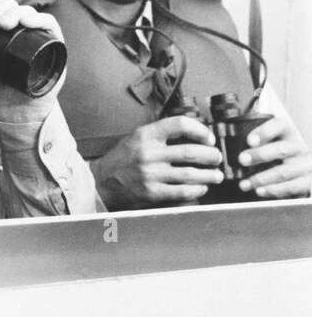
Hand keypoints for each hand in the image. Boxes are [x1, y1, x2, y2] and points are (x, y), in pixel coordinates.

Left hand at [0, 0, 64, 120]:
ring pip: (27, 12)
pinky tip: (27, 22)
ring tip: (3, 24)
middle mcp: (17, 29)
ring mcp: (35, 35)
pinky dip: (39, 19)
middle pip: (10, 6)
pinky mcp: (53, 44)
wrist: (13, 110)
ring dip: (14, 12)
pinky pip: (49, 24)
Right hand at [91, 116, 222, 209]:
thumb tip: (194, 136)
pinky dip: (197, 190)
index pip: (180, 124)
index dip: (200, 130)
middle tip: (217, 158)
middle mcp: (148, 153)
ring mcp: (150, 174)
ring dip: (209, 175)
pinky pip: (182, 191)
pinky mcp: (151, 192)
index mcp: (145, 135)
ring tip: (216, 175)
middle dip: (211, 156)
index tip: (209, 137)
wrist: (100, 181)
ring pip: (191, 174)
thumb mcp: (136, 138)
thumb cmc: (120, 160)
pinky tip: (201, 188)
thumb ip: (161, 135)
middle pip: (191, 152)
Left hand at [237, 115, 311, 198]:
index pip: (279, 125)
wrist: (298, 177)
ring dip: (261, 178)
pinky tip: (260, 191)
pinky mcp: (308, 182)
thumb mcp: (267, 146)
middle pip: (282, 148)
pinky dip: (274, 190)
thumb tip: (227, 139)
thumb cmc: (277, 159)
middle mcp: (298, 148)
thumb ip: (252, 142)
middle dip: (260, 155)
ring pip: (284, 171)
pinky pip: (292, 187)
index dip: (265, 132)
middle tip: (242, 160)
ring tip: (244, 184)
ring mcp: (306, 165)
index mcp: (287, 135)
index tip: (249, 140)